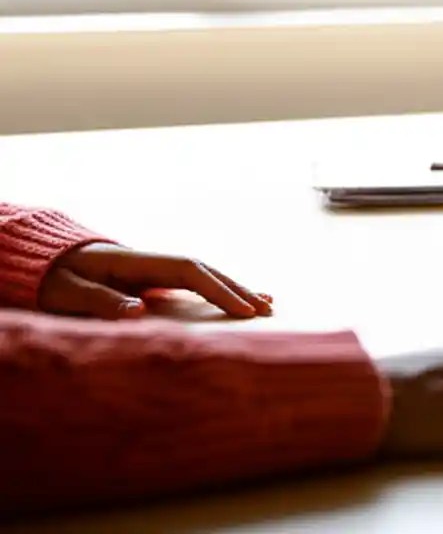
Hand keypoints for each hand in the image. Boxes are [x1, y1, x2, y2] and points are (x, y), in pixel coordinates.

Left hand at [39, 243, 272, 319]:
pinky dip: (220, 291)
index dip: (219, 289)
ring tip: (267, 303)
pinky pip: (194, 284)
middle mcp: (153, 261)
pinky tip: (240, 299)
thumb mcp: (68, 291)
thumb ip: (102, 300)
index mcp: (137, 261)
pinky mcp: (154, 280)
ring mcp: (156, 269)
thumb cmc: (55, 278)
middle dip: (238, 288)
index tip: (244, 310)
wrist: (46, 261)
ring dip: (236, 288)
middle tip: (267, 309)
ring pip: (205, 276)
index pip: (190, 272)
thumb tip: (141, 309)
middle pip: (206, 271)